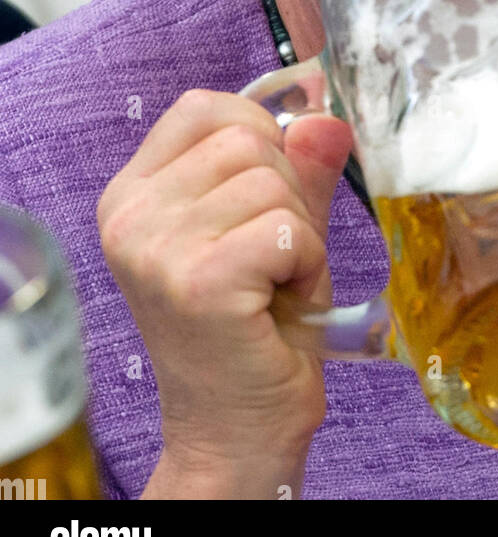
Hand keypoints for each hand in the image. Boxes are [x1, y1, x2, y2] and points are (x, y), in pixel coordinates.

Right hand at [97, 83, 351, 497]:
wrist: (237, 430)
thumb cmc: (253, 326)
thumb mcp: (273, 227)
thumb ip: (298, 169)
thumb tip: (327, 114)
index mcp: (132, 193)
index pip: (203, 107)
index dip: (260, 134)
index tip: (267, 194)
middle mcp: (129, 216)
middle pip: (248, 138)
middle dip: (288, 193)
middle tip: (272, 259)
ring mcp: (157, 248)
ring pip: (273, 181)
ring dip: (300, 234)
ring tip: (275, 284)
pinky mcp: (198, 282)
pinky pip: (287, 230)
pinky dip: (307, 264)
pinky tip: (283, 302)